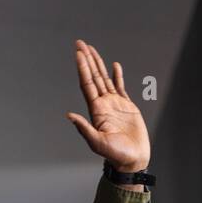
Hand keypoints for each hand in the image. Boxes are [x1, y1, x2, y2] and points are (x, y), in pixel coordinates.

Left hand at [65, 39, 150, 172]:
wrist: (133, 159)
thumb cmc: (116, 154)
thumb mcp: (97, 142)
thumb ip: (84, 128)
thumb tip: (69, 115)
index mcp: (96, 110)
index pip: (87, 84)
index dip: (82, 68)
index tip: (79, 53)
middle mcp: (103, 104)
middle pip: (93, 77)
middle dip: (87, 59)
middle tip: (80, 43)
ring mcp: (114, 104)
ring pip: (104, 79)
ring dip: (98, 64)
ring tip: (92, 49)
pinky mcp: (127, 107)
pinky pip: (120, 87)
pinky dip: (117, 76)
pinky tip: (114, 66)